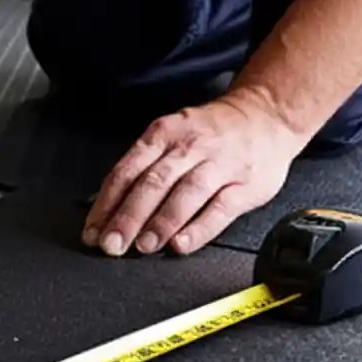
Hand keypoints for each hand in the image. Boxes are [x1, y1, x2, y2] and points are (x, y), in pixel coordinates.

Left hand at [81, 88, 308, 256]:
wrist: (267, 114)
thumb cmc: (213, 132)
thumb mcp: (172, 135)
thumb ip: (144, 167)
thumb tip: (108, 207)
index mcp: (164, 134)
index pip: (127, 171)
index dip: (106, 205)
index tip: (94, 232)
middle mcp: (190, 147)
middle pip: (152, 184)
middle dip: (127, 218)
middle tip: (112, 245)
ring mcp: (219, 165)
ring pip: (184, 194)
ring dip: (160, 223)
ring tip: (144, 246)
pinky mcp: (245, 184)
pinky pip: (220, 209)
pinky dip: (198, 229)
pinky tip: (181, 244)